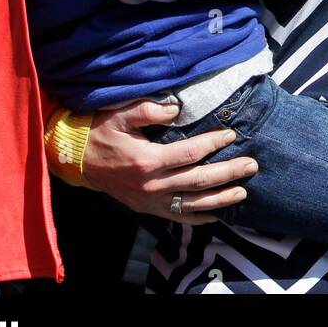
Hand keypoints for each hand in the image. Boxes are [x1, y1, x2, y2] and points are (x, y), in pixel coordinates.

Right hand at [81, 100, 255, 223]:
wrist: (76, 160)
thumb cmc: (101, 132)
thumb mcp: (121, 114)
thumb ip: (149, 109)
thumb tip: (177, 108)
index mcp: (147, 160)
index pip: (190, 153)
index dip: (213, 143)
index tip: (231, 134)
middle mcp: (151, 184)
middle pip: (198, 181)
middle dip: (228, 173)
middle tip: (252, 166)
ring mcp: (150, 200)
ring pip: (192, 203)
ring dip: (220, 199)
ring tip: (243, 193)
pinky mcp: (147, 208)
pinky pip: (177, 217)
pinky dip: (198, 217)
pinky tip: (216, 215)